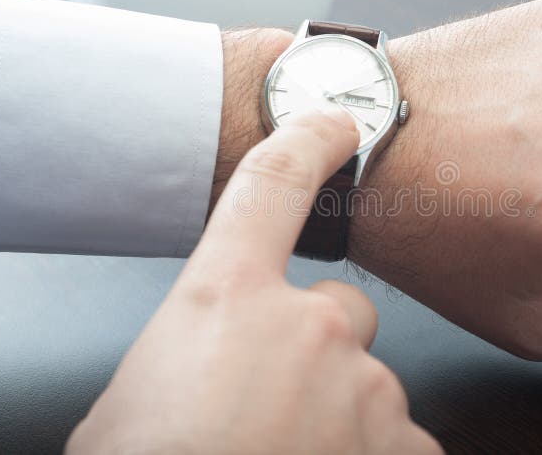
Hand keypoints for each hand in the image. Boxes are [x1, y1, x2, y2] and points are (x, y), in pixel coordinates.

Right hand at [66, 111, 441, 454]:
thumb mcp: (137, 398)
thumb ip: (193, 354)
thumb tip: (212, 362)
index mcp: (227, 299)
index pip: (272, 185)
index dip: (305, 142)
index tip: (332, 120)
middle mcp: (310, 328)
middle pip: (338, 312)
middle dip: (314, 350)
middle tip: (269, 406)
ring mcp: (366, 388)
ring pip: (368, 381)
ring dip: (338, 413)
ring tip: (283, 454)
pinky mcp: (403, 447)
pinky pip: (396, 438)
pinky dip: (368, 454)